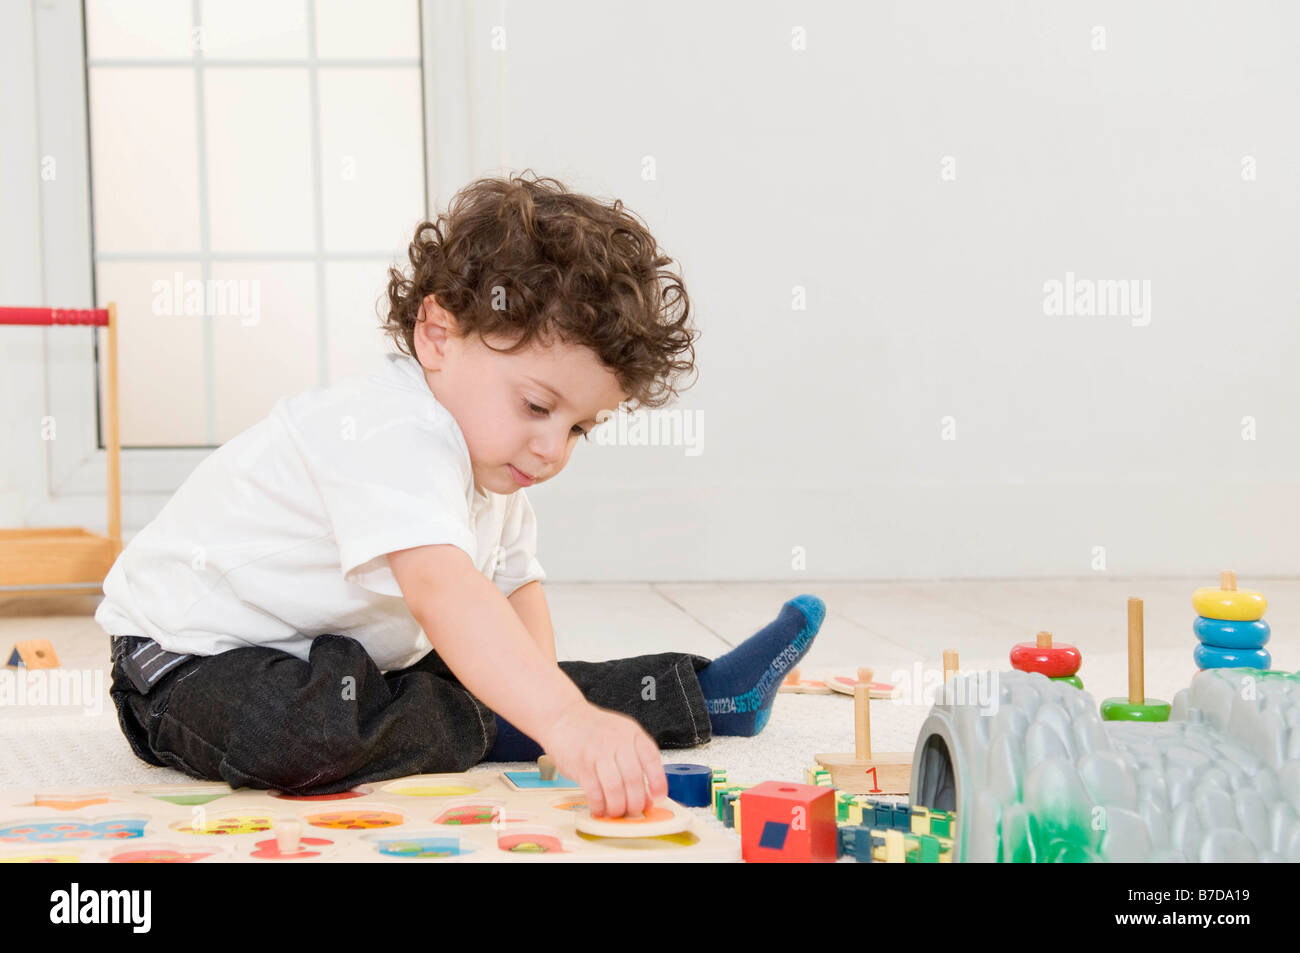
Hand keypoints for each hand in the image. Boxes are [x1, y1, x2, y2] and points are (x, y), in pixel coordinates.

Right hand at [542, 699, 667, 816]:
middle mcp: (616, 741)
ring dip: (617, 807)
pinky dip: (599, 805)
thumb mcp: (621, 734)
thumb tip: (647, 795)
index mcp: (631, 734)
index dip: (658, 782)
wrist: (563, 717)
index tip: (658, 798)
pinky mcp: (580, 765)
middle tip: (634, 810)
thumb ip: (636, 761)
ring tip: (616, 812)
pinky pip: (594, 792)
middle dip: (635, 802)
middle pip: (633, 779)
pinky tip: (600, 808)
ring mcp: (597, 753)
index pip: (651, 759)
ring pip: (614, 789)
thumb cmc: (594, 729)